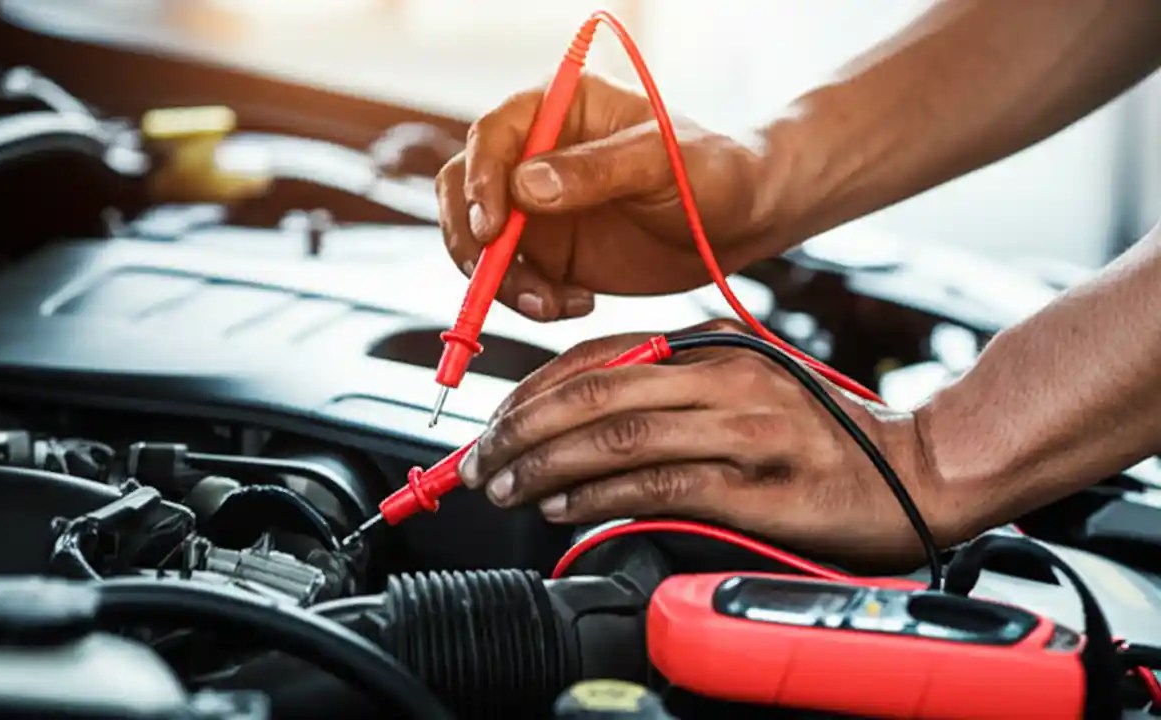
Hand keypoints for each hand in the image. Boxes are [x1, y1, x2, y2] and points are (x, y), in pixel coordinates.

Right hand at [436, 75, 778, 321]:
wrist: (740, 223)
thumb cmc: (713, 172)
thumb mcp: (664, 163)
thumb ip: (597, 171)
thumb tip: (526, 187)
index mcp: (558, 108)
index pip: (491, 135)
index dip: (479, 179)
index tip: (493, 226)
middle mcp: (534, 156)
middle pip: (462, 190)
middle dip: (470, 239)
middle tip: (499, 278)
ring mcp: (535, 208)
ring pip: (477, 243)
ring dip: (498, 281)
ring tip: (551, 303)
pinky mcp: (547, 254)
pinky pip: (509, 280)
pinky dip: (528, 300)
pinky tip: (577, 303)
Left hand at [457, 322, 970, 569]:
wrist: (915, 468)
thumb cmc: (820, 433)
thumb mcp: (743, 388)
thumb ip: (669, 395)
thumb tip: (574, 421)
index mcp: (714, 349)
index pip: (600, 357)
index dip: (534, 390)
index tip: (495, 421)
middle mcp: (726, 379)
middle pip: (596, 395)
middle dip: (524, 429)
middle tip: (483, 461)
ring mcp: (746, 431)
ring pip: (620, 439)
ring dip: (549, 465)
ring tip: (510, 486)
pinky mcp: (761, 487)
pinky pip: (661, 488)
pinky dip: (601, 497)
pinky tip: (565, 507)